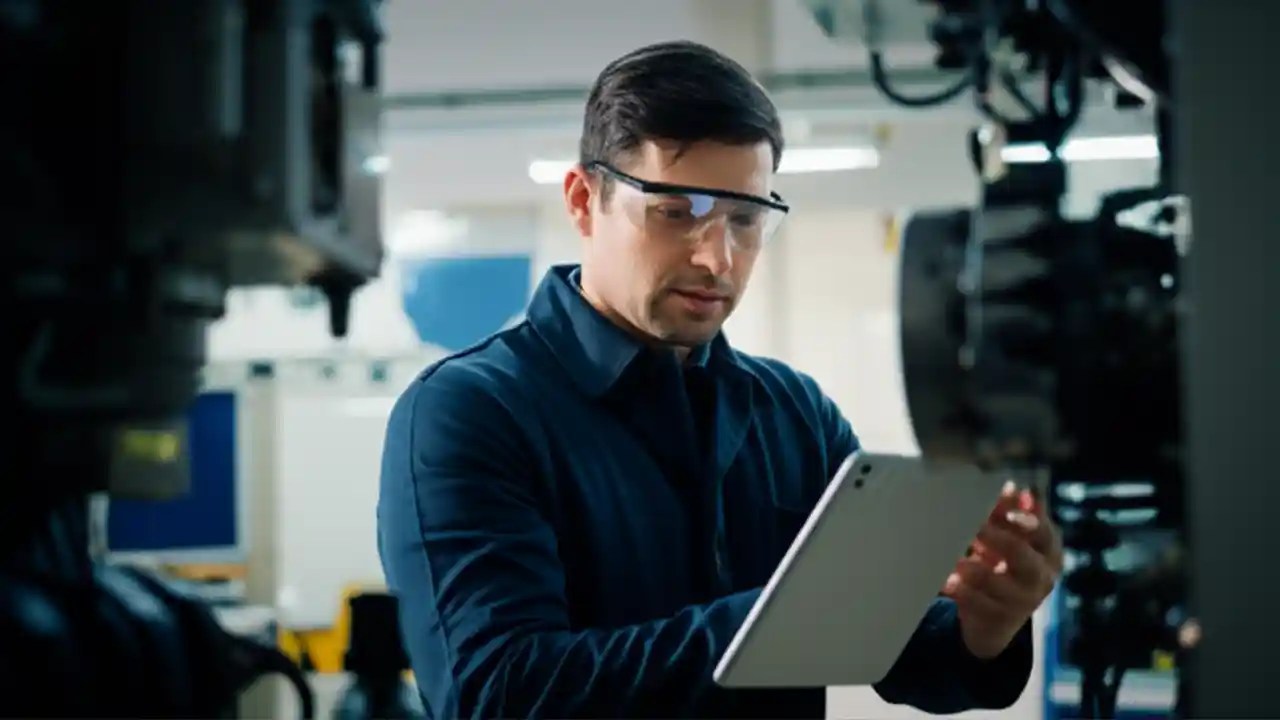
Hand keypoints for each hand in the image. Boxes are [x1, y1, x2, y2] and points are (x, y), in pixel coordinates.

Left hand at [942, 481, 1063, 658]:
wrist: (995, 618)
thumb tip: (1011, 487)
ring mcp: (1022, 601)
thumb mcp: (1006, 537)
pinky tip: (947, 582)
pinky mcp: (999, 619)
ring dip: (973, 568)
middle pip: (1021, 555)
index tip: (1010, 513)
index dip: (1028, 521)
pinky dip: (960, 591)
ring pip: (996, 582)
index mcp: (1048, 551)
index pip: (1044, 533)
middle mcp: (1041, 576)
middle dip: (996, 539)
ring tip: (956, 561)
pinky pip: (977, 603)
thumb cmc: (1002, 565)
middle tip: (974, 528)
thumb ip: (1006, 512)